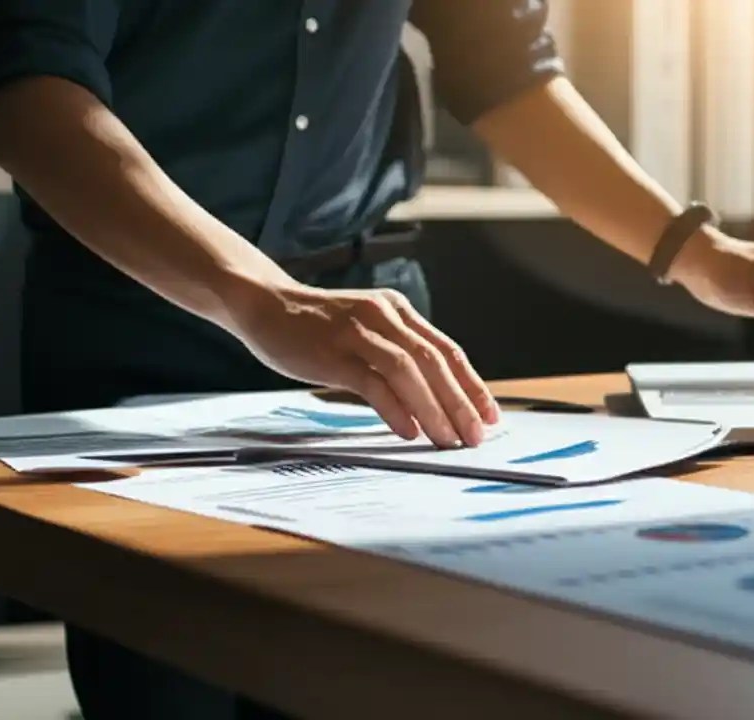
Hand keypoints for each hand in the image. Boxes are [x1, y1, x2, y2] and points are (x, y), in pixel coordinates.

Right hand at [230, 281, 498, 446]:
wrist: (264, 304)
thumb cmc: (318, 327)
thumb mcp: (367, 332)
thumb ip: (398, 355)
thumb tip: (435, 400)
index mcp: (398, 311)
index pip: (448, 350)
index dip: (473, 385)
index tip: (490, 417)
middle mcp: (384, 316)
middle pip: (435, 362)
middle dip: (461, 403)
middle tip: (476, 436)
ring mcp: (358, 333)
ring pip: (409, 372)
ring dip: (433, 409)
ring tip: (448, 439)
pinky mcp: (332, 352)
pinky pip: (372, 382)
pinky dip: (394, 409)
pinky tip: (407, 431)